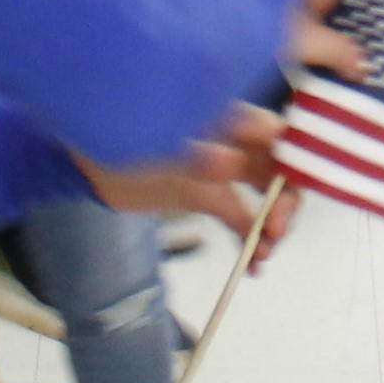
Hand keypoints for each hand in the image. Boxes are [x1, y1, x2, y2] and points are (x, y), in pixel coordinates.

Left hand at [84, 105, 299, 262]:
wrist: (87, 158)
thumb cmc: (122, 135)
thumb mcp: (157, 146)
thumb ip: (192, 155)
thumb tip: (230, 165)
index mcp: (231, 118)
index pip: (282, 137)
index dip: (296, 165)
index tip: (289, 196)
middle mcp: (235, 142)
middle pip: (281, 170)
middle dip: (286, 202)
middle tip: (274, 232)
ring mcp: (224, 171)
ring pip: (265, 198)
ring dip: (272, 227)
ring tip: (264, 254)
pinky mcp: (209, 196)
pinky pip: (240, 217)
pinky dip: (251, 239)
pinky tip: (254, 264)